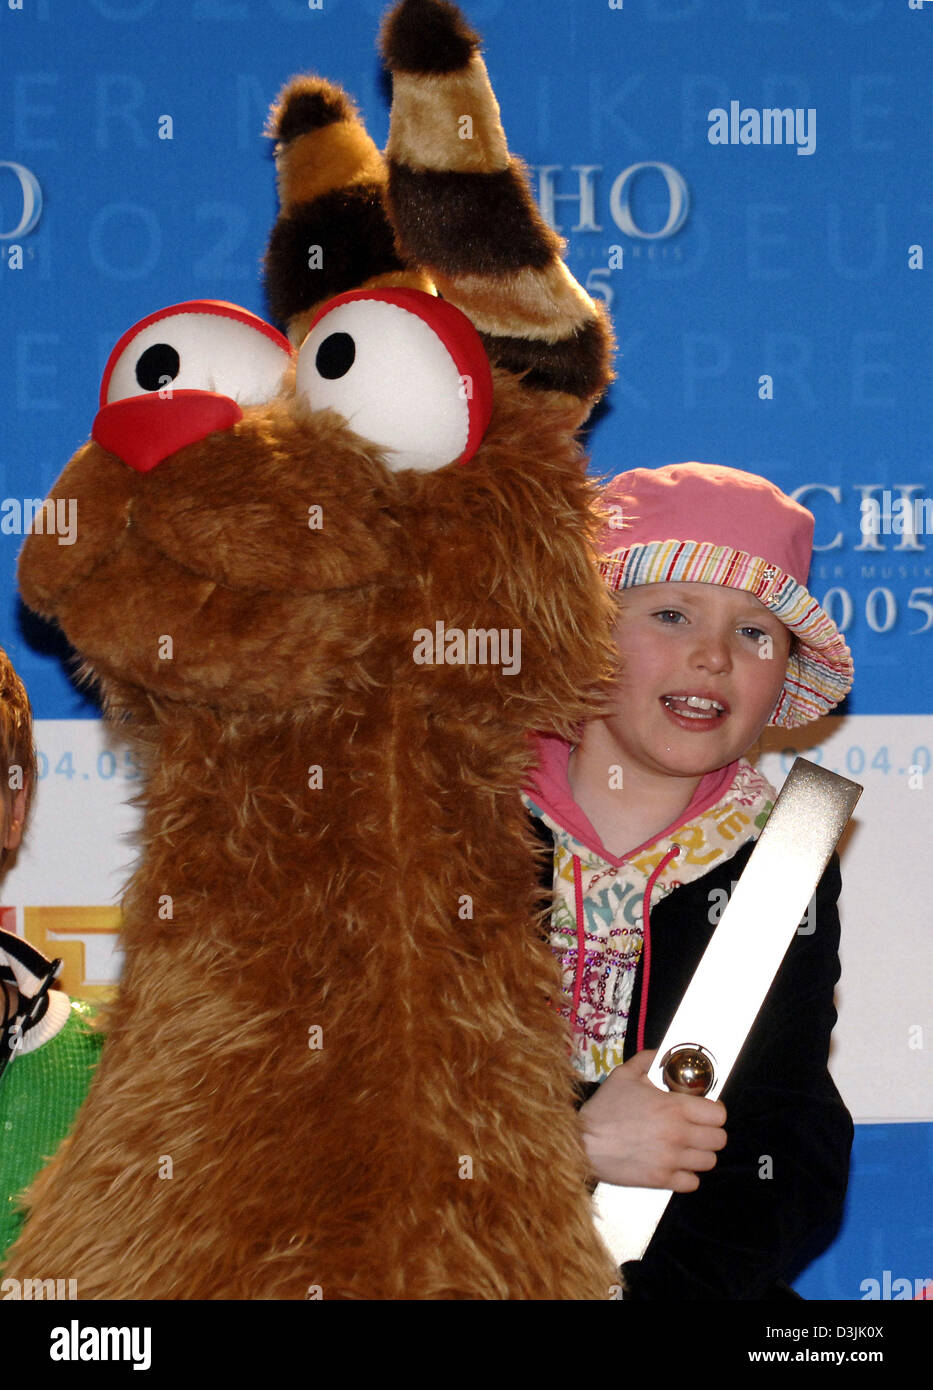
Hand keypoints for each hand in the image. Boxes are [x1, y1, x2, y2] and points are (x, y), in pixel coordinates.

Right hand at [580, 1050, 726, 1191]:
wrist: (584, 1142)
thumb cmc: (603, 1109)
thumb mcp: (624, 1074)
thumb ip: (648, 1060)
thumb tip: (662, 1053)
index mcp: (674, 1107)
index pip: (719, 1114)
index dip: (714, 1111)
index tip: (705, 1110)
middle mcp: (678, 1134)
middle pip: (719, 1139)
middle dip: (710, 1132)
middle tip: (697, 1129)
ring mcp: (671, 1160)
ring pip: (709, 1162)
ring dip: (700, 1154)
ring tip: (686, 1148)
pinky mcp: (662, 1180)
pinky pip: (692, 1183)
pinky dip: (687, 1175)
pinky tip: (676, 1165)